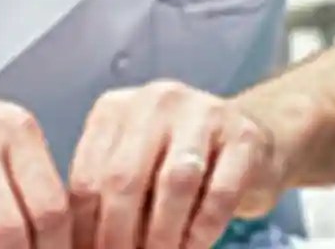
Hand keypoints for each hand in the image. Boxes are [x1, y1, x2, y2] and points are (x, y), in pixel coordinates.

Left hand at [68, 81, 289, 248]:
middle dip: (118, 233)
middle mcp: (155, 101)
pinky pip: (219, 193)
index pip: (89, 173)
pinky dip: (202, 230)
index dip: (85, 225)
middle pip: (125, 177)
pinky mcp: (245, 136)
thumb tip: (83, 241)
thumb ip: (106, 191)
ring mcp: (203, 113)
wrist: (250, 142)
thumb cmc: (176, 160)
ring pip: (173, 183)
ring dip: (162, 235)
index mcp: (115, 108)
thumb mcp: (134, 163)